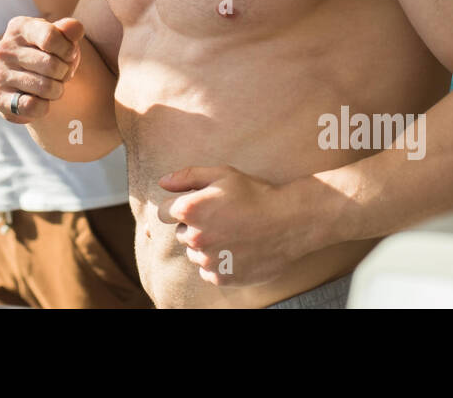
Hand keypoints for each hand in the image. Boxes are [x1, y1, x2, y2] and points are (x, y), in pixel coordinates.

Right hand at [0, 16, 82, 123]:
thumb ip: (70, 30)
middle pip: (51, 65)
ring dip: (57, 90)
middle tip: (61, 74)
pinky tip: (39, 100)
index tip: (69, 55)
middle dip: (64, 73)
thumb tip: (75, 28)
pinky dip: (43, 107)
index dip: (68, 50)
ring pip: (45, 88)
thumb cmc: (51, 54)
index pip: (50, 37)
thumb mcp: (62, 38)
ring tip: (51, 86)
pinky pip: (32, 106)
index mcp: (19, 27)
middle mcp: (4, 49)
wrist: (32, 82)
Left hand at [159, 165, 310, 287]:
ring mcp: (208, 260)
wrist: (289, 223)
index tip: (199, 206)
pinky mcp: (221, 277)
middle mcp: (195, 237)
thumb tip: (163, 182)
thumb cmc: (255, 195)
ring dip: (205, 246)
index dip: (180, 207)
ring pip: (194, 253)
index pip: (163, 212)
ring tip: (231, 234)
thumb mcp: (222, 174)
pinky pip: (208, 271)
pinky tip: (236, 249)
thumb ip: (188, 176)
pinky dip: (218, 263)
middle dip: (195, 226)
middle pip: (181, 233)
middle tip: (221, 218)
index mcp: (190, 209)